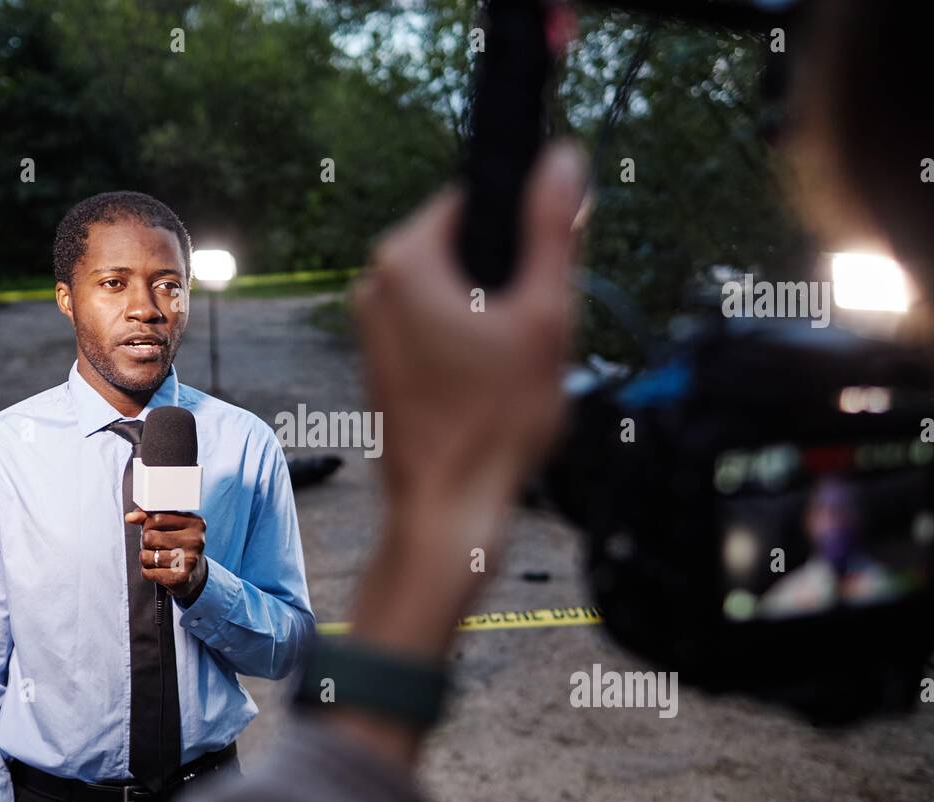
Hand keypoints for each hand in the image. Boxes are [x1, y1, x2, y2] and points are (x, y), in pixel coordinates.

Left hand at [125, 509, 207, 605]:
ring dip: (147, 558)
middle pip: (149, 537)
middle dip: (146, 542)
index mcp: (195, 523)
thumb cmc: (180, 545)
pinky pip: (148, 573)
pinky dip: (148, 572)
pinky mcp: (181, 578)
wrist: (196, 574)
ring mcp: (190, 560)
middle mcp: (195, 541)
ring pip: (146, 556)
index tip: (152, 528)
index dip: (148, 524)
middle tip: (155, 546)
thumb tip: (131, 517)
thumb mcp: (171, 526)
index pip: (157, 518)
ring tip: (158, 558)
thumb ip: (150, 517)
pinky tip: (160, 570)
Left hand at [348, 143, 587, 663]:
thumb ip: (553, 229)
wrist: (448, 509)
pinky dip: (467, 343)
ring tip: (510, 368)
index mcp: (405, 259)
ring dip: (492, 315)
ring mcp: (371, 324)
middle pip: (466, 246)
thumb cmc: (493, 423)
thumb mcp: (544, 316)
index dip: (526, 226)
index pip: (476, 198)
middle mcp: (375, 283)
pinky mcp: (379, 359)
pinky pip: (435, 326)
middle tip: (533, 333)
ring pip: (454, 290)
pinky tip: (488, 387)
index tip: (549, 270)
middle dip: (510, 279)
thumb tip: (562, 159)